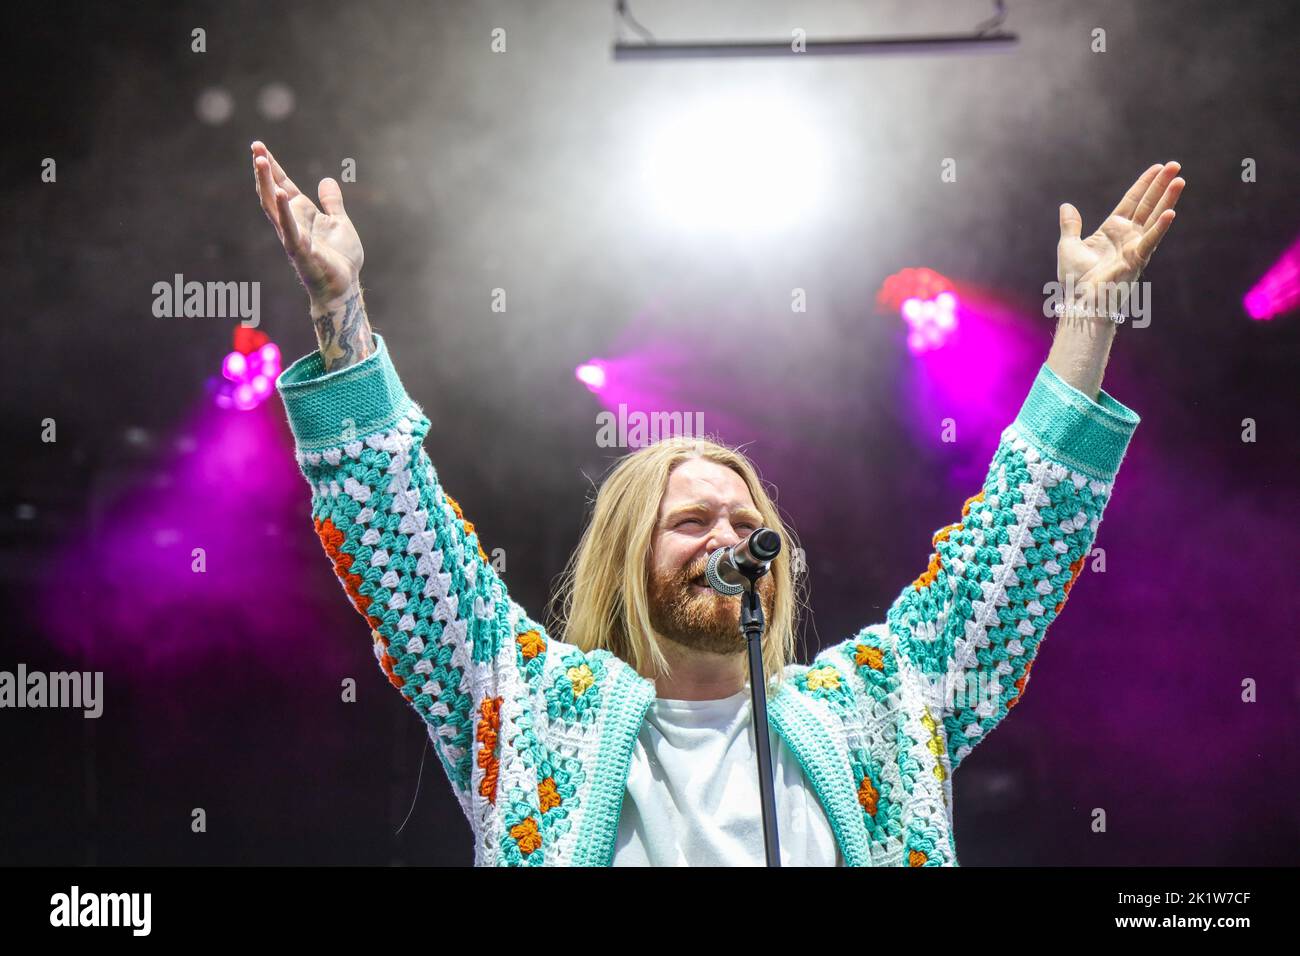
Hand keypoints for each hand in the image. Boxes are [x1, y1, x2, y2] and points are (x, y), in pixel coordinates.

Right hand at [251, 141, 363, 307]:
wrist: (344, 287)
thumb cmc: (341, 259)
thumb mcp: (339, 223)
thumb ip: (332, 202)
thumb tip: (327, 180)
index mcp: (302, 214)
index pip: (282, 185)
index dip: (272, 166)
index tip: (259, 147)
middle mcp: (292, 222)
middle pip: (272, 191)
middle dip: (263, 170)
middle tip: (255, 147)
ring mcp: (293, 236)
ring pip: (274, 207)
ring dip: (266, 183)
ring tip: (260, 161)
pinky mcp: (300, 251)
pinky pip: (290, 228)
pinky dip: (285, 211)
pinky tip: (281, 193)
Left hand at [1057, 161, 1183, 302]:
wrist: (1080, 302)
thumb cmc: (1075, 280)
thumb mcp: (1069, 245)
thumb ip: (1070, 225)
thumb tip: (1066, 205)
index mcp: (1112, 230)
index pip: (1132, 201)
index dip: (1144, 184)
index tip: (1157, 168)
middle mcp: (1128, 236)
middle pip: (1147, 204)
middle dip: (1161, 185)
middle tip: (1175, 165)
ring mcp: (1134, 247)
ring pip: (1154, 218)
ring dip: (1167, 199)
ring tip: (1180, 180)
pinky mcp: (1136, 260)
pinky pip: (1150, 241)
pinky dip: (1160, 227)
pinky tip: (1171, 212)